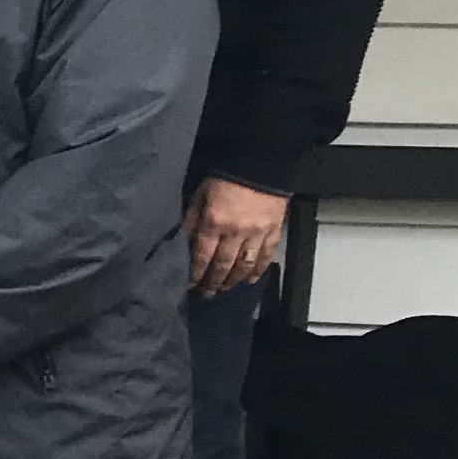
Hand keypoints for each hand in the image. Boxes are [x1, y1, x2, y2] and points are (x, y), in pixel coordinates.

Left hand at [187, 176, 283, 295]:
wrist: (258, 165)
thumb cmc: (222, 179)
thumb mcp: (199, 196)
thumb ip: (192, 220)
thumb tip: (183, 242)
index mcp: (214, 222)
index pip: (201, 256)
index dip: (195, 273)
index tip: (190, 286)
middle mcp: (235, 232)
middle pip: (223, 264)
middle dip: (213, 282)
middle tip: (207, 294)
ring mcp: (257, 233)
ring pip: (245, 264)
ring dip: (234, 280)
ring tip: (225, 289)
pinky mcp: (274, 230)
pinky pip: (267, 255)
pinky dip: (259, 270)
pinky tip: (251, 280)